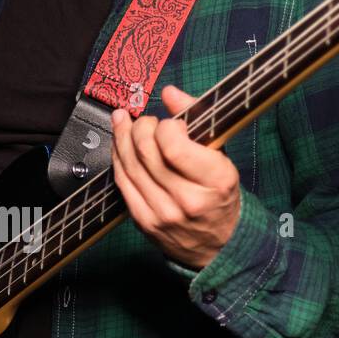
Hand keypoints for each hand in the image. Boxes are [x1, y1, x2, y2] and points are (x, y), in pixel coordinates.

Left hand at [110, 84, 240, 270]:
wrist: (219, 245)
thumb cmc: (219, 194)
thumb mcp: (220, 156)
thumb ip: (198, 119)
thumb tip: (170, 93)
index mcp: (216, 180)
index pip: (174, 145)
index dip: (164, 127)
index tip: (169, 125)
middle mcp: (189, 199)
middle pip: (147, 153)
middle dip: (139, 128)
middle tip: (144, 121)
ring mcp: (164, 214)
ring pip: (130, 166)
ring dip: (122, 138)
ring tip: (123, 122)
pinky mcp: (144, 222)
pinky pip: (123, 184)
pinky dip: (118, 160)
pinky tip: (119, 145)